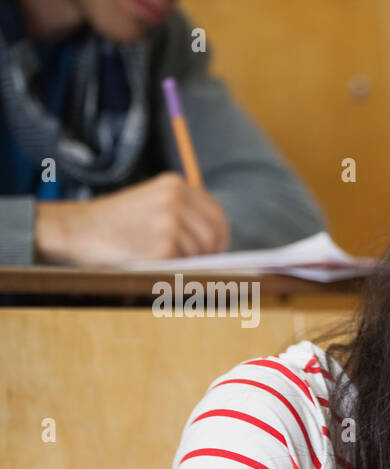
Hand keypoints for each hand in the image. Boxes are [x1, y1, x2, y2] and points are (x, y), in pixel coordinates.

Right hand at [34, 171, 229, 264]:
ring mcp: (170, 222)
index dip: (220, 235)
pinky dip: (173, 268)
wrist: (76, 229)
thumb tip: (216, 241)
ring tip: (165, 260)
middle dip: (211, 253)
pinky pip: (183, 263)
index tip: (216, 249)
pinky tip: (154, 262)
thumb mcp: (150, 201)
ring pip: (201, 251)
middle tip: (201, 264)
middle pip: (214, 234)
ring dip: (189, 261)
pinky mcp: (163, 245)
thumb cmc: (114, 222)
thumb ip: (181, 212)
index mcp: (174, 185)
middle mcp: (175, 199)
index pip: (215, 213)